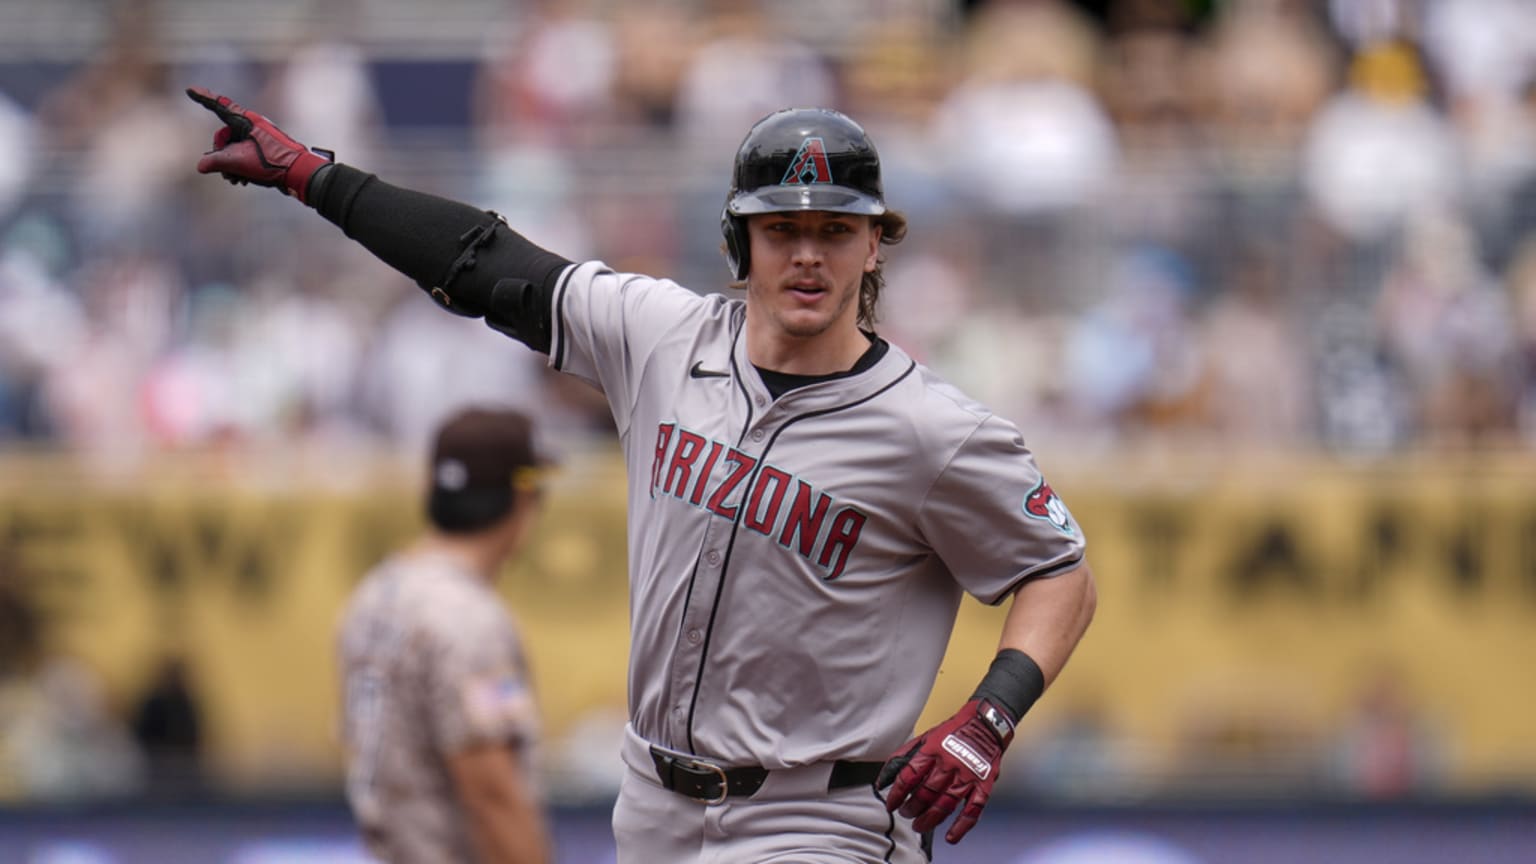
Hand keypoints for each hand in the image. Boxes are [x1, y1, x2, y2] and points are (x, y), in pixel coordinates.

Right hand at [186, 86, 331, 202]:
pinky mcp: (262, 149)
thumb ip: (217, 162)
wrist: (300, 173)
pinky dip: (239, 167)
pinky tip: (242, 181)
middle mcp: (252, 125)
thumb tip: (200, 166)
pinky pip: (243, 154)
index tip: (189, 89)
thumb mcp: (240, 162)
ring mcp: (257, 137)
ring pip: (233, 148)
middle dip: (220, 155)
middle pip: (223, 136)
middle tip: (226, 172)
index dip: (203, 98)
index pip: (219, 107)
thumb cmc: (273, 163)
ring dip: (229, 165)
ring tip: (235, 180)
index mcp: (247, 121)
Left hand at [878, 698, 1014, 843]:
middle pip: (925, 793)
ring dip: (930, 819)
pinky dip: (962, 825)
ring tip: (919, 826)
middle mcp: (949, 763)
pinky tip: (951, 836)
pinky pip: (973, 810)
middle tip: (906, 814)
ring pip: (945, 804)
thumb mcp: (925, 737)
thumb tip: (884, 778)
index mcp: (932, 750)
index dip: (897, 794)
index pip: (908, 776)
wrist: (987, 722)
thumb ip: (904, 756)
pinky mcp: (984, 785)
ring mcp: (967, 775)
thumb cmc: (954, 731)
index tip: (891, 804)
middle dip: (912, 808)